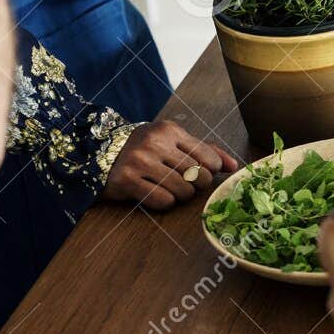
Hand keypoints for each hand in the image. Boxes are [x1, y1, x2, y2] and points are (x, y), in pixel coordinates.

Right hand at [103, 121, 237, 209]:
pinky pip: (162, 201)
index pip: (208, 158)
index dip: (210, 172)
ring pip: (182, 190)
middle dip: (196, 185)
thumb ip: (205, 150)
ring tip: (172, 189)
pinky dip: (164, 202)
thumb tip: (234, 166)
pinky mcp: (127, 180)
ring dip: (181, 196)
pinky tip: (155, 194)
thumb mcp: (173, 141)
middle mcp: (155, 143)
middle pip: (198, 176)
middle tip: (186, 183)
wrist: (99, 153)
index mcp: (170, 131)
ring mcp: (139, 161)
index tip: (200, 172)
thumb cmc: (145, 149)